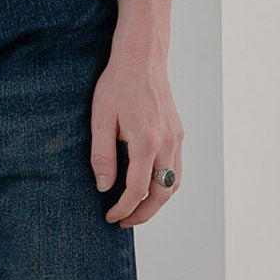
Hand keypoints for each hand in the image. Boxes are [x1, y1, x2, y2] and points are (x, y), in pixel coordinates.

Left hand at [89, 43, 183, 227]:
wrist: (141, 58)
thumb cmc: (117, 85)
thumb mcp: (100, 120)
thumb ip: (102, 156)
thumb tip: (104, 187)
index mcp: (146, 141)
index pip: (136, 189)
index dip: (123, 208)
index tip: (110, 216)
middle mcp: (167, 143)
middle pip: (161, 193)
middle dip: (143, 213)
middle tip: (124, 221)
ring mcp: (176, 138)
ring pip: (173, 184)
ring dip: (156, 202)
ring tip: (136, 209)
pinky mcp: (178, 133)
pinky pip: (176, 169)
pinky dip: (164, 185)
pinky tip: (147, 186)